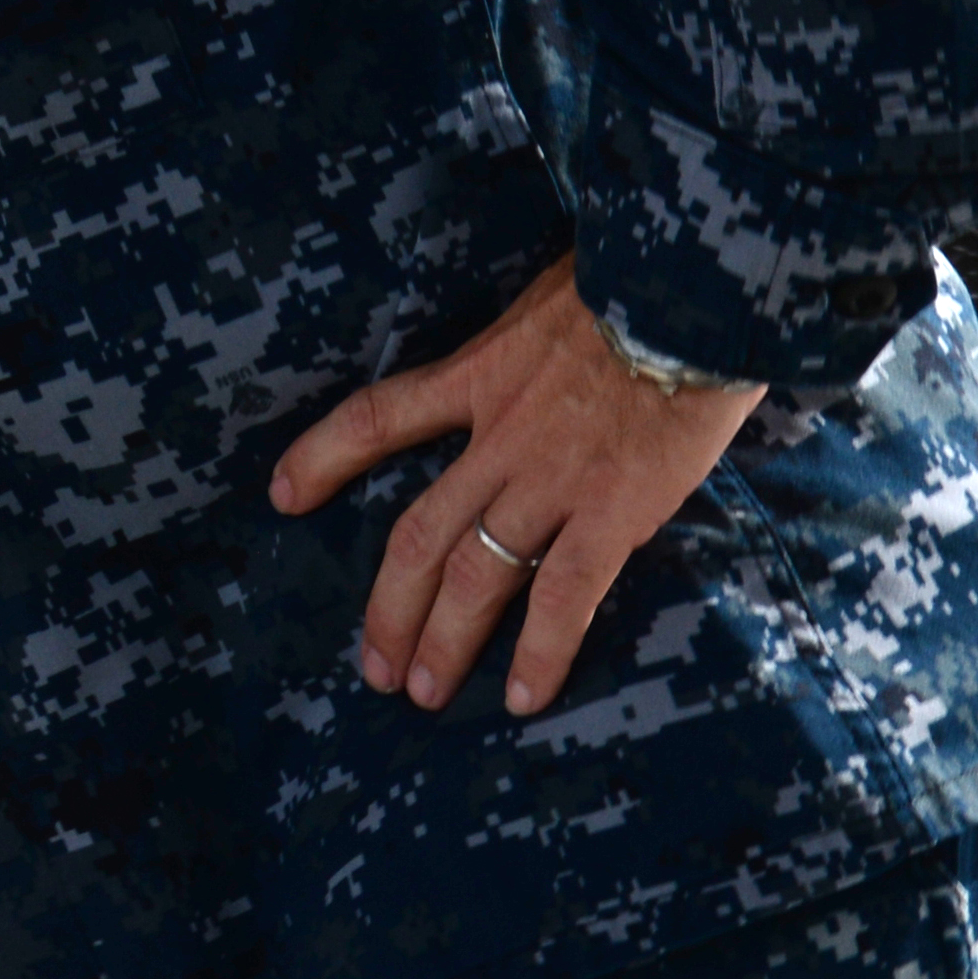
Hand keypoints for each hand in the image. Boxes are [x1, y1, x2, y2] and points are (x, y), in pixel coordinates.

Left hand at [266, 252, 763, 717]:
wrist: (694, 294)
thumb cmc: (637, 280)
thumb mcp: (552, 294)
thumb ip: (528, 339)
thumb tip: (539, 344)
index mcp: (477, 374)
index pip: (377, 415)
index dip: (325, 456)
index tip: (283, 494)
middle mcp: (497, 436)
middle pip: (418, 531)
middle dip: (389, 604)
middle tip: (373, 663)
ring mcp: (549, 478)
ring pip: (475, 574)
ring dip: (445, 641)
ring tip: (422, 692)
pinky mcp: (611, 511)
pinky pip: (565, 597)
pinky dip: (541, 652)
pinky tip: (524, 698)